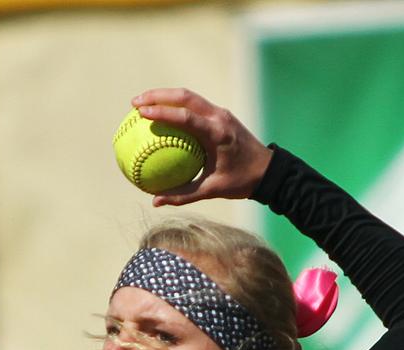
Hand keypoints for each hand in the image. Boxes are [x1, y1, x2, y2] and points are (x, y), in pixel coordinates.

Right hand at [130, 87, 271, 206]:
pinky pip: (195, 105)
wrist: (268, 170)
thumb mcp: (212, 191)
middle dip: (158, 95)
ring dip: (166, 96)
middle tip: (135, 103)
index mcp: (217, 134)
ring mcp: (221, 113)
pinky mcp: (221, 114)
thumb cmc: (241, 182)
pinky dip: (177, 105)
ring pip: (189, 96)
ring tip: (144, 103)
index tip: (142, 113)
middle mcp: (219, 117)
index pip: (185, 118)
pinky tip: (163, 114)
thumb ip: (183, 195)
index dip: (162, 112)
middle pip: (184, 97)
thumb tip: (155, 200)